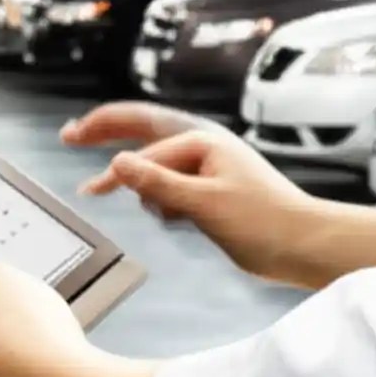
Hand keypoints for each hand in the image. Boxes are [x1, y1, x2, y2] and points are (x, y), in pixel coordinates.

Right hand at [63, 102, 375, 289]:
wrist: (306, 246)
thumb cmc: (263, 222)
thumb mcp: (203, 203)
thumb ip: (157, 182)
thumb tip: (115, 163)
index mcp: (202, 141)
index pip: (143, 148)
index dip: (109, 159)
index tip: (84, 176)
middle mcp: (202, 146)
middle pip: (142, 130)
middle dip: (105, 131)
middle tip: (69, 134)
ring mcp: (206, 166)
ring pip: (154, 163)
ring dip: (137, 182)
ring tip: (108, 196)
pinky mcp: (209, 189)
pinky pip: (169, 183)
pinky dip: (158, 197)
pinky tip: (162, 213)